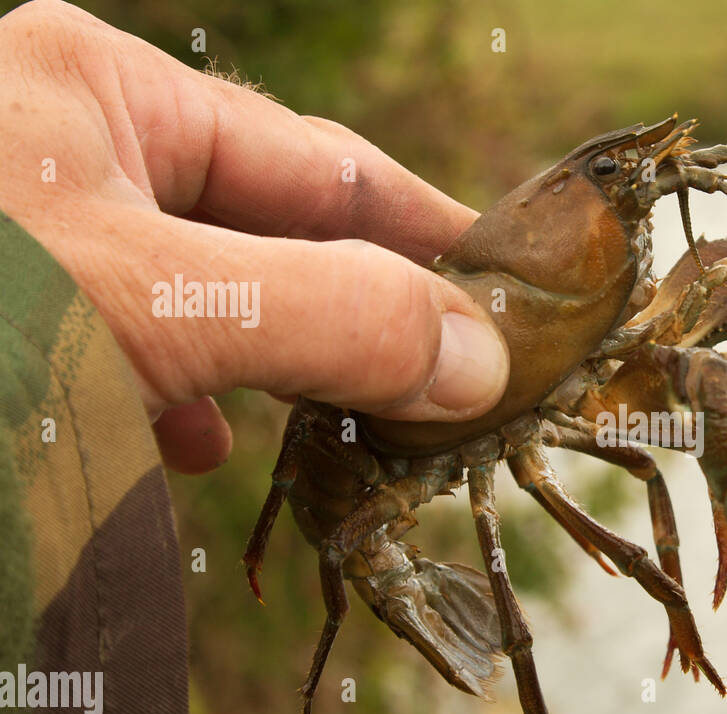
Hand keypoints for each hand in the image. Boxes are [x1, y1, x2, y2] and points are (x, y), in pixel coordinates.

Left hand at [0, 0, 508, 472]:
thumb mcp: (166, 308)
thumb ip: (337, 320)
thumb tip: (480, 360)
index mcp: (102, 88)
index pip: (320, 163)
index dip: (426, 232)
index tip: (507, 290)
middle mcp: (72, 144)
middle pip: (272, 231)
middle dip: (359, 311)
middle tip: (454, 375)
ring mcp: (43, 236)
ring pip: (216, 296)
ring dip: (285, 364)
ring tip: (351, 419)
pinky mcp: (28, 320)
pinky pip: (144, 345)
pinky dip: (193, 396)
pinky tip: (203, 441)